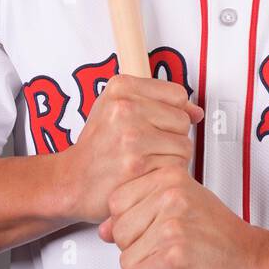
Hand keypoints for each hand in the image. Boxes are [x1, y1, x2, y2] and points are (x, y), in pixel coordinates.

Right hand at [55, 73, 202, 224]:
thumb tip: (196, 111)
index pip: (177, 94)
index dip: (171, 113)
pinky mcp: (138, 163)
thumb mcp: (117, 109)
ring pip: (184, 145)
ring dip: (170, 158)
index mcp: (121, 87)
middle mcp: (125, 108)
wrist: (71, 181)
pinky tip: (146, 173)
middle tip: (146, 146)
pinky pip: (177, 166)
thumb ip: (158, 102)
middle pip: (182, 120)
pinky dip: (165, 174)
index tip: (156, 123)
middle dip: (171, 136)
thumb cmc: (96, 147)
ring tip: (146, 160)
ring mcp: (132, 135)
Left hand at [98, 165, 268, 268]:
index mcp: (169, 177)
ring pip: (126, 261)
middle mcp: (169, 196)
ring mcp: (172, 226)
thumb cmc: (222, 238)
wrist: (257, 261)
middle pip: (118, 233)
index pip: (116, 202)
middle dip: (138, 252)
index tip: (155, 233)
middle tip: (168, 254)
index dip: (132, 226)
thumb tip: (103, 229)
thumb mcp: (183, 207)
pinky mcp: (174, 258)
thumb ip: (142, 211)